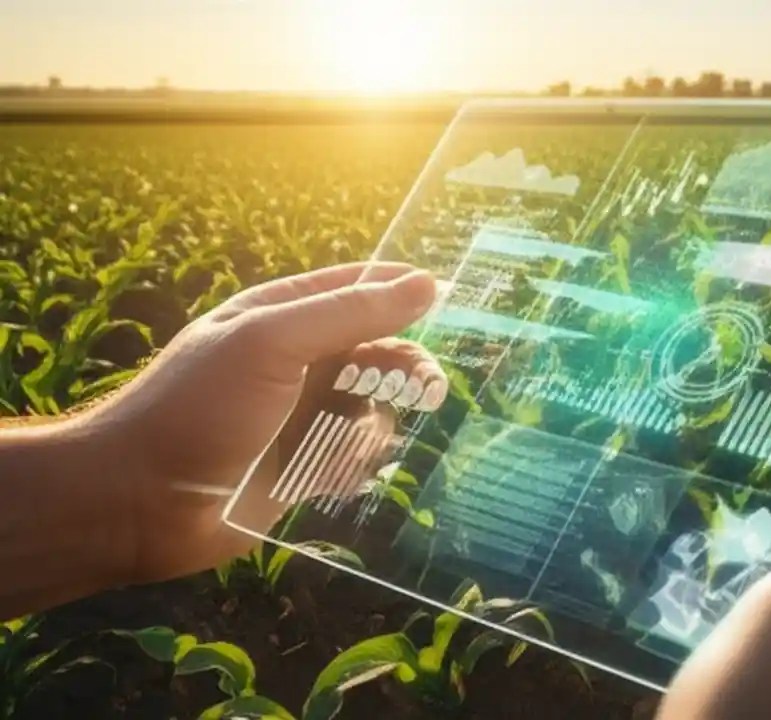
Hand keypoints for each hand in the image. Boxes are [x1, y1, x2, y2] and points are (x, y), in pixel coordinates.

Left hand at [82, 262, 443, 587]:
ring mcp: (300, 416)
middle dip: (404, 368)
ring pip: (374, 407)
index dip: (403, 290)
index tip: (449, 299)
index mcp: (281, 316)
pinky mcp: (304, 467)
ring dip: (379, 422)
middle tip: (426, 389)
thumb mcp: (273, 343)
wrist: (140, 502)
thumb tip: (424, 284)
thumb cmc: (199, 408)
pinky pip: (357, 456)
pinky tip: (341, 471)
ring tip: (359, 441)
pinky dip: (359, 461)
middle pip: (377, 350)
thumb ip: (350, 313)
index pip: (357, 288)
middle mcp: (295, 362)